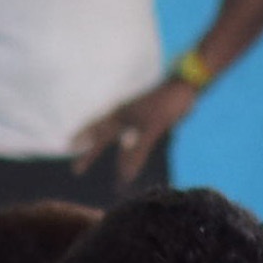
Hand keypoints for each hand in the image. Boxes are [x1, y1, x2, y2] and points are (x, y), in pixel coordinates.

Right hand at [71, 76, 200, 185]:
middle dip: (90, 146)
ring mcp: (135, 116)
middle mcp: (123, 115)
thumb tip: (125, 175)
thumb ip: (139, 151)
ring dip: (111, 148)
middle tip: (76, 157)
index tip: (76, 170)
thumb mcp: (152, 130)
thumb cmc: (167, 105)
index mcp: (120, 116)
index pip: (99, 139)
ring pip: (116, 134)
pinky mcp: (148, 119)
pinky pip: (133, 136)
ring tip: (102, 158)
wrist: (186, 87)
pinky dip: (129, 147)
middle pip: (101, 133)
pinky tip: (130, 151)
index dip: (88, 155)